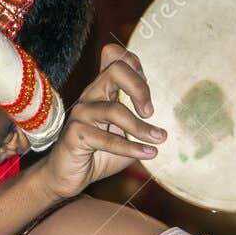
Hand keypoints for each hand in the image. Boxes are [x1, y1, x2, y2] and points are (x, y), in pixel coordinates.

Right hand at [41, 43, 165, 199]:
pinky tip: (148, 153)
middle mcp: (90, 95)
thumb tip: (166, 126)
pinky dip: (132, 147)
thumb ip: (141, 125)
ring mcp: (81, 113)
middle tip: (150, 112)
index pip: (115, 57)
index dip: (136, 66)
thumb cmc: (98, 154)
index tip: (148, 94)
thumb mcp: (125, 135)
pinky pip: (107, 139)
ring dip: (141, 127)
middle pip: (116, 70)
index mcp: (102, 90)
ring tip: (159, 139)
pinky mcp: (75, 134)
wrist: (69, 176)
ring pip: (114, 110)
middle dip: (140, 88)